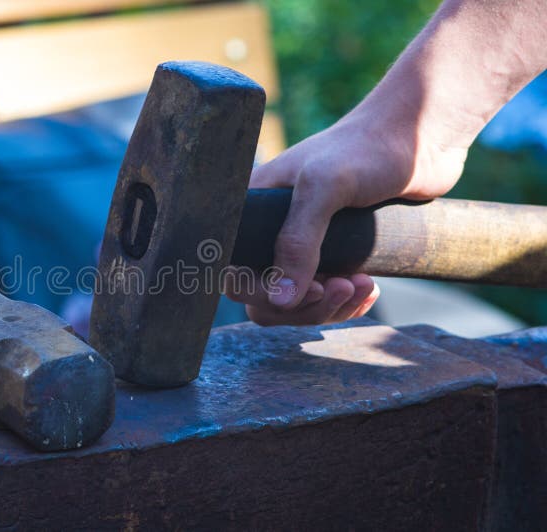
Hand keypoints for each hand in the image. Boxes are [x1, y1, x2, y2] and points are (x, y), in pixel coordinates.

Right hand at [225, 106, 466, 325]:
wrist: (417, 138)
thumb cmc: (365, 149)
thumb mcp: (324, 187)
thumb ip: (297, 241)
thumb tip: (279, 301)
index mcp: (254, 211)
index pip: (235, 273)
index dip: (265, 294)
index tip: (313, 287)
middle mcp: (273, 231)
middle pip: (265, 298)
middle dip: (305, 306)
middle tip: (342, 287)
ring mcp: (304, 245)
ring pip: (296, 304)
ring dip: (330, 307)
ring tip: (364, 285)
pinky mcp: (335, 254)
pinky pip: (325, 299)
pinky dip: (346, 303)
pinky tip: (369, 287)